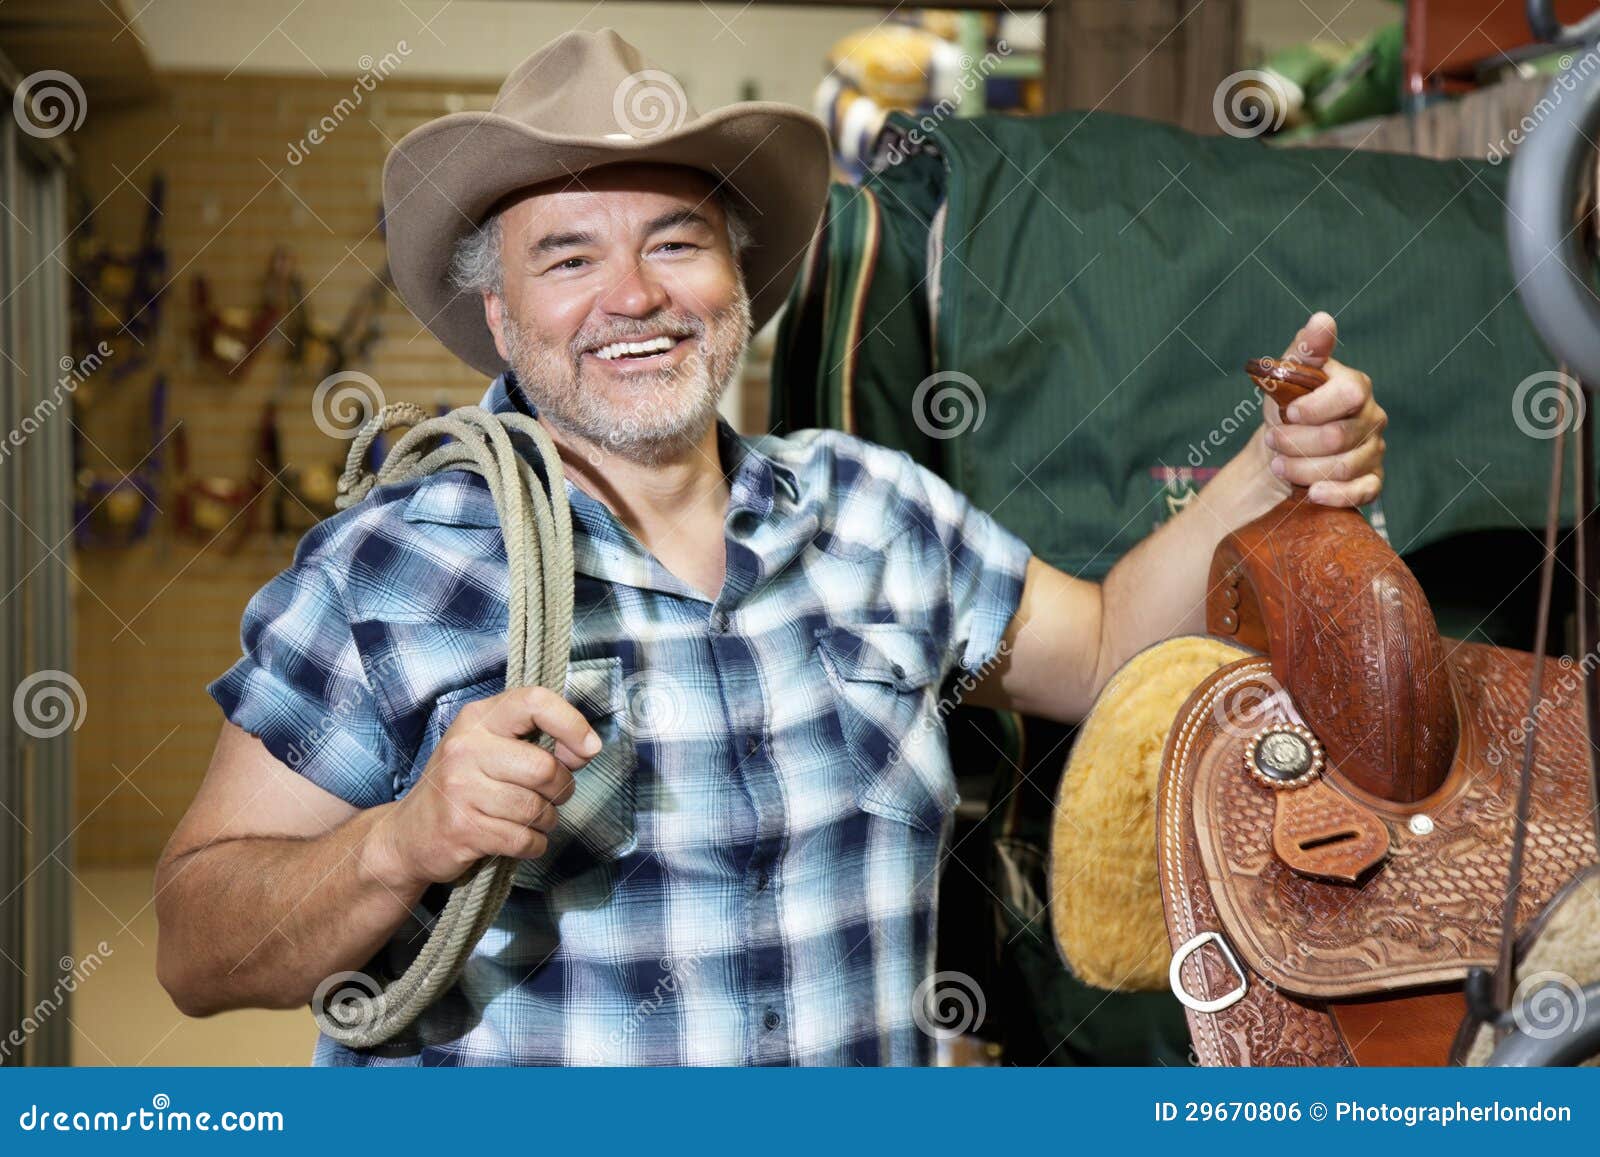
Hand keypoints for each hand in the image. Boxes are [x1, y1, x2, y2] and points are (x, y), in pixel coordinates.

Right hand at [365, 686, 601, 889]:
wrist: (409, 834)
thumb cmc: (462, 786)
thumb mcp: (489, 747)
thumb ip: (533, 740)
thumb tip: (585, 748)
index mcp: (478, 719)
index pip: (535, 702)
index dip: (571, 724)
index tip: (588, 749)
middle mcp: (466, 748)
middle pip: (545, 768)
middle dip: (562, 789)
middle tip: (551, 796)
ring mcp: (460, 789)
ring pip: (537, 809)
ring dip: (546, 821)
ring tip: (531, 818)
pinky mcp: (462, 828)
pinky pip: (524, 839)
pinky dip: (533, 844)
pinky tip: (520, 839)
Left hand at [1259, 311, 1386, 507]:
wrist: (1279, 451)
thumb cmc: (1285, 408)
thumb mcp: (1285, 375)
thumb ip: (1304, 349)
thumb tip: (1322, 319)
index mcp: (1355, 387)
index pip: (1348, 394)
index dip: (1314, 407)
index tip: (1287, 413)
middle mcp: (1372, 417)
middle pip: (1339, 437)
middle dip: (1297, 442)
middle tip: (1273, 440)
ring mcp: (1374, 450)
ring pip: (1344, 467)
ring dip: (1302, 468)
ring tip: (1279, 463)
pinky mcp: (1371, 481)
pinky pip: (1363, 492)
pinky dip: (1334, 494)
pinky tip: (1312, 493)